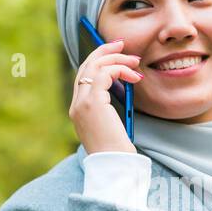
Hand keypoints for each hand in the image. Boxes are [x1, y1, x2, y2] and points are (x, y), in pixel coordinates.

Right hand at [70, 39, 141, 154]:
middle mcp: (76, 104)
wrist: (113, 165)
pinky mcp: (92, 103)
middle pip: (86, 66)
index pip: (84, 76)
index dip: (97, 60)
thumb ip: (109, 107)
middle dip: (105, 51)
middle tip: (123, 45)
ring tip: (135, 62)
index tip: (114, 52)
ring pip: (94, 66)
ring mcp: (81, 103)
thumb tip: (122, 85)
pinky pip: (104, 73)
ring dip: (117, 59)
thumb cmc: (116, 150)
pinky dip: (120, 69)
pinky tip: (134, 76)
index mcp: (78, 110)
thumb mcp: (111, 125)